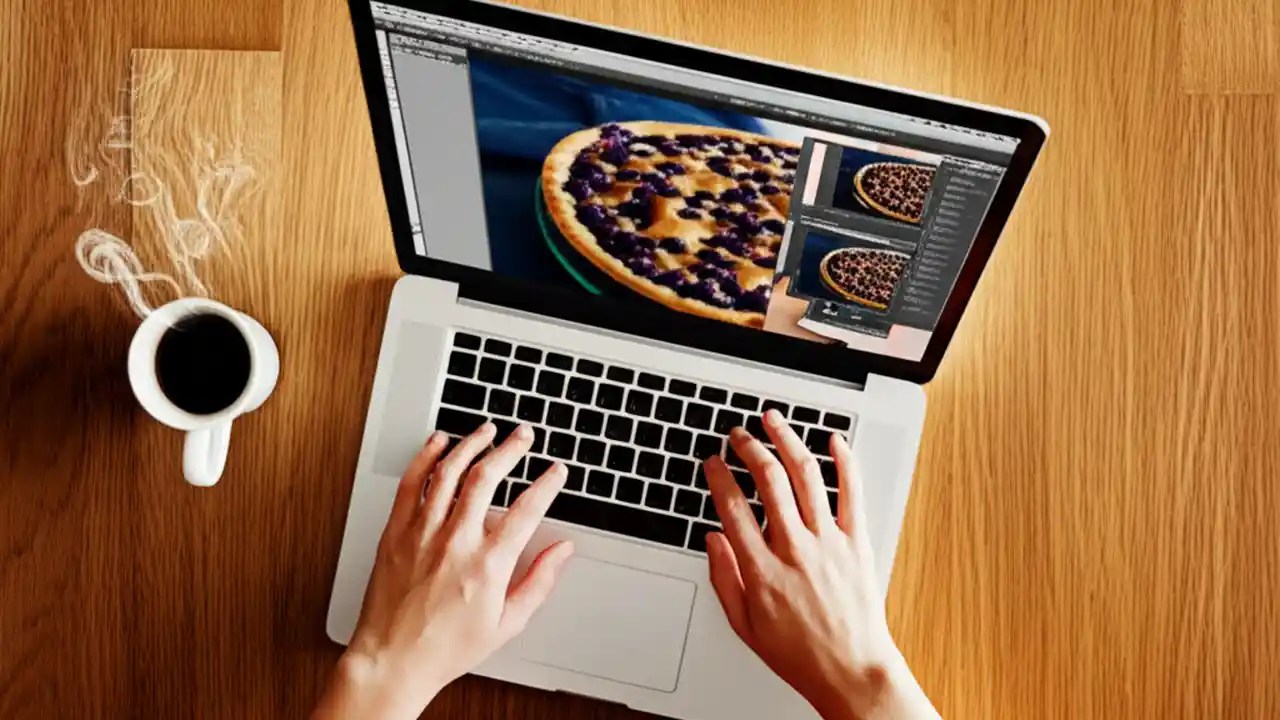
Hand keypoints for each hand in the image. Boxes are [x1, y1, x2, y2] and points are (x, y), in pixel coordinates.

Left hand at [313, 423, 572, 719]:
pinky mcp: (396, 532)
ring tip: (487, 429)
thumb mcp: (507, 623)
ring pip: (449, 471)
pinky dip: (425, 456)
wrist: (393, 660)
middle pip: (488, 477)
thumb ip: (539, 581)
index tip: (556, 471)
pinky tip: (438, 442)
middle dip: (511, 448)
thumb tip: (563, 551)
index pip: (527, 509)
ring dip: (471, 443)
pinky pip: (411, 483)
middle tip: (523, 435)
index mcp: (488, 564)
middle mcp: (455, 541)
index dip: (547, 484)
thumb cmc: (447, 648)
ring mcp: (422, 533)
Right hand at [703, 410, 938, 719]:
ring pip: (806, 476)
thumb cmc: (800, 653)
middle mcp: (796, 550)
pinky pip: (853, 492)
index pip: (733, 508)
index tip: (712, 464)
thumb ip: (724, 578)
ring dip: (787, 440)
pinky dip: (844, 461)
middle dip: (748, 448)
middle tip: (738, 436)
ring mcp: (830, 543)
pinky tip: (834, 441)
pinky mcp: (857, 542)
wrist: (851, 670)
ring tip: (774, 421)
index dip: (718, 478)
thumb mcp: (744, 625)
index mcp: (763, 571)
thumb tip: (713, 539)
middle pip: (768, 481)